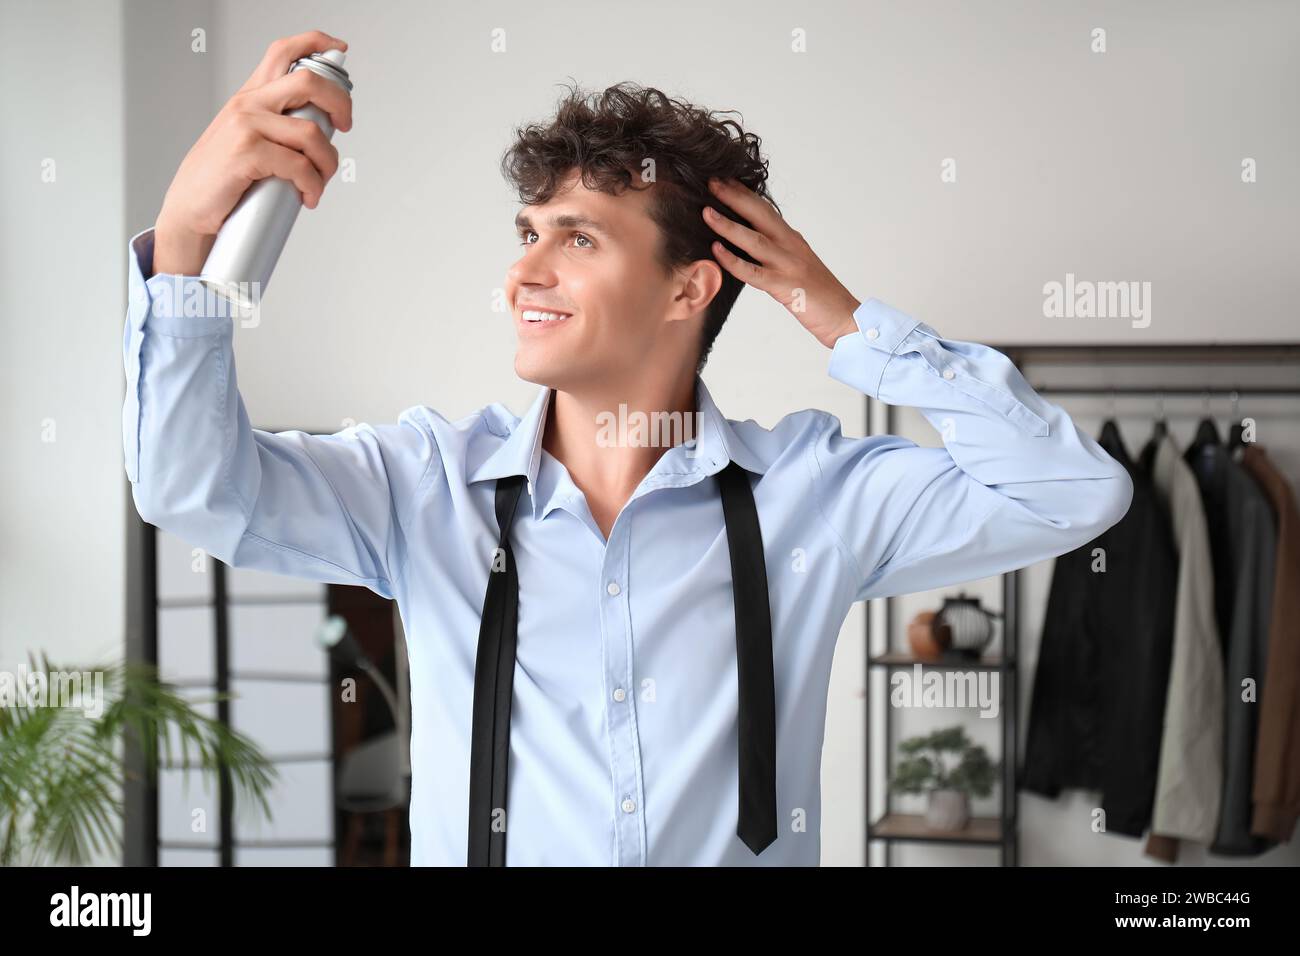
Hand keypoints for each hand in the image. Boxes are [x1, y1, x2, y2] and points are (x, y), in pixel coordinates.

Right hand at [152, 30, 352, 275]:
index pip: (283, 52)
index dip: (315, 43)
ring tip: (320, 182)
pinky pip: (299, 166)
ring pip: (312, 134)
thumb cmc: (222, 179)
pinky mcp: (247, 153)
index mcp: (251, 97)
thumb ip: (277, 127)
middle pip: (308, 82)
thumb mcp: (247, 140)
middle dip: (340, 104)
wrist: (190, 209)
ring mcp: (246, 126)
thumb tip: (321, 131)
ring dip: (328, 163)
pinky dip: (313, 185)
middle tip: (344, 127)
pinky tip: (308, 196)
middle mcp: (248, 104)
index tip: (338, 50)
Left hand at [702, 177, 861, 348]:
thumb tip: (750, 244)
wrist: (845, 318)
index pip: (765, 209)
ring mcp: (788, 265)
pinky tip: (717, 250)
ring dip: (728, 225)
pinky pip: (753, 272)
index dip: (744, 193)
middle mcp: (791, 246)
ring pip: (754, 240)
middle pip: (760, 215)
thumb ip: (776, 253)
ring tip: (706, 212)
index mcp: (793, 240)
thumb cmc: (820, 297)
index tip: (724, 178)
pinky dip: (733, 260)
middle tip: (711, 181)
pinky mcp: (785, 286)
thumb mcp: (797, 266)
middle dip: (734, 197)